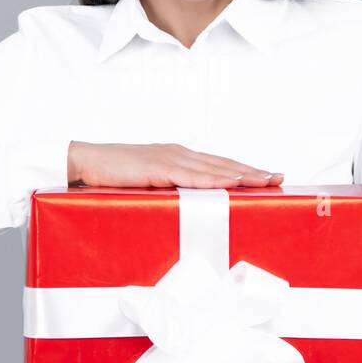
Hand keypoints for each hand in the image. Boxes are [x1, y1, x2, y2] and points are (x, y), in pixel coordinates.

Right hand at [68, 142, 282, 188]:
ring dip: (241, 174)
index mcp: (176, 157)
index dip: (243, 169)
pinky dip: (214, 178)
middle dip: (251, 171)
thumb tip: (184, 209)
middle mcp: (177, 153)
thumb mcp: (146, 185)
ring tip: (265, 180)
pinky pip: (191, 175)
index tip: (266, 176)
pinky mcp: (158, 167)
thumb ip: (166, 192)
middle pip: (222, 163)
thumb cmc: (111, 176)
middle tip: (278, 177)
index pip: (216, 163)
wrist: (83, 162)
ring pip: (213, 167)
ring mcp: (169, 158)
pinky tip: (231, 181)